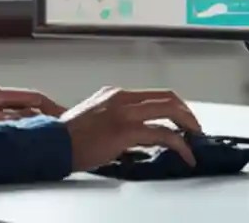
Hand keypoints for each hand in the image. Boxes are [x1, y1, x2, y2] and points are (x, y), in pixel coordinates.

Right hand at [60, 87, 201, 170]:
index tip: (182, 117)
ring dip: (188, 126)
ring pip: (169, 111)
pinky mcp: (126, 131)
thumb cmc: (68, 136)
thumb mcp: (95, 117)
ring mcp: (124, 113)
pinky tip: (185, 154)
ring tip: (195, 141)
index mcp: (114, 93)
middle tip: (195, 128)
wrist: (53, 143)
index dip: (174, 105)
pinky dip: (180, 145)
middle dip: (187, 113)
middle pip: (167, 97)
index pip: (154, 93)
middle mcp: (121, 98)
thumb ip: (116, 118)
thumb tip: (138, 132)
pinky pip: (163, 135)